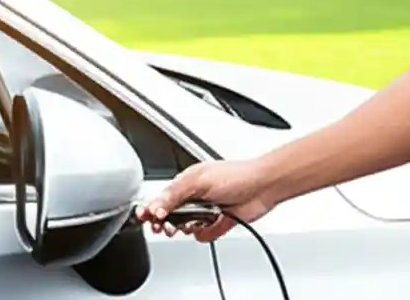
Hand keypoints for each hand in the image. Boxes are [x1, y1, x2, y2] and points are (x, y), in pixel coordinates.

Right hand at [135, 159, 278, 242]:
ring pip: (186, 227)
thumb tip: (156, 206)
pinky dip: (206, 233)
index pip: (162, 198)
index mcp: (187, 182)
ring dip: (187, 228)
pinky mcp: (217, 223)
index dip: (153, 209)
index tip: (147, 218)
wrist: (263, 186)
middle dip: (166, 222)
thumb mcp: (198, 180)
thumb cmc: (236, 175)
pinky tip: (210, 225)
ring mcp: (206, 211)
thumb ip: (174, 193)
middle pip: (170, 216)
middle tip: (166, 227)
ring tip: (190, 225)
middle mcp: (195, 197)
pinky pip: (203, 235)